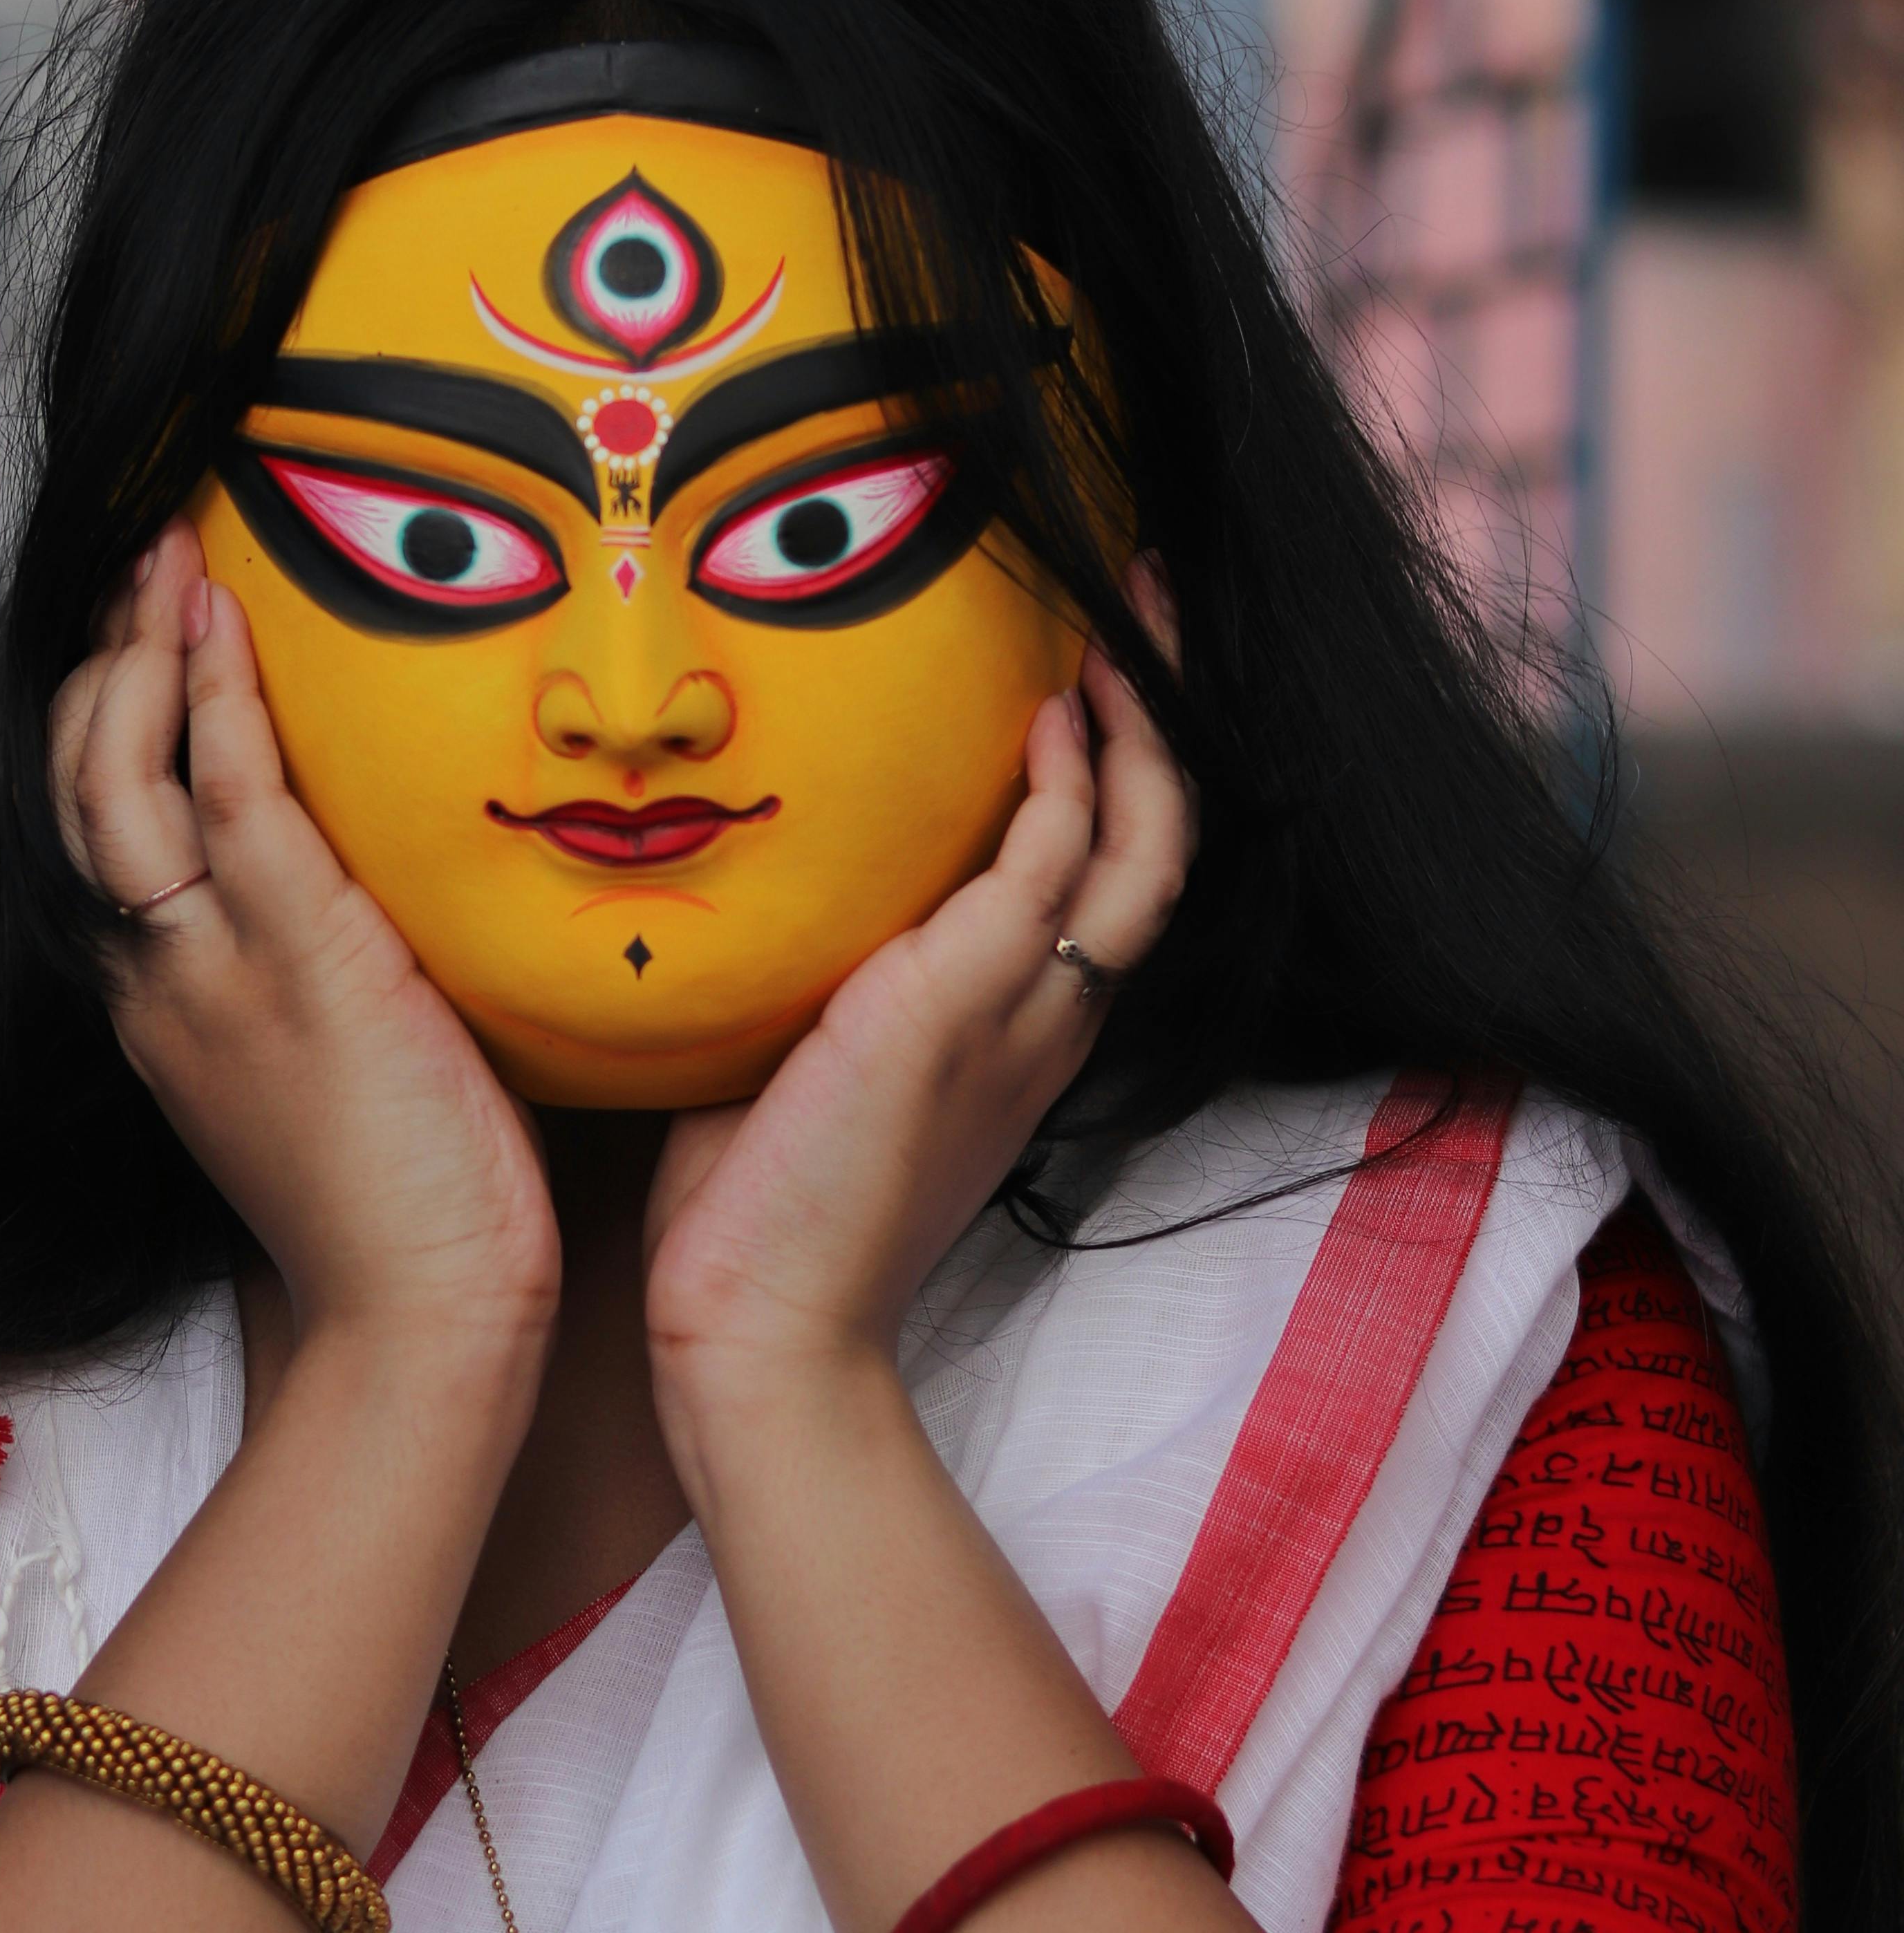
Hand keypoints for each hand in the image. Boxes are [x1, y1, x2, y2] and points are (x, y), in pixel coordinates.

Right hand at [48, 523, 559, 1356]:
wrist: (427, 1321)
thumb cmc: (412, 1214)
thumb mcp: (334, 1077)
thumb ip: (325, 985)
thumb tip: (380, 908)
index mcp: (164, 1008)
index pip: (97, 833)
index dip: (106, 720)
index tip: (143, 635)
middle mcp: (159, 979)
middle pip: (77, 784)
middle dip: (102, 658)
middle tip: (146, 560)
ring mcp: (212, 968)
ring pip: (121, 772)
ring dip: (144, 649)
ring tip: (174, 556)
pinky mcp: (296, 956)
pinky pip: (227, 791)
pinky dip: (217, 693)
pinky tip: (231, 621)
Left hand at [643, 594, 1193, 1463]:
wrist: (763, 1328)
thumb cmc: (762, 1206)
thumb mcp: (813, 1058)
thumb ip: (825, 973)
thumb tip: (767, 881)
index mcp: (1021, 1033)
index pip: (1116, 877)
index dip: (1132, 771)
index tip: (1104, 675)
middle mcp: (1045, 1018)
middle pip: (1165, 842)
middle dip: (1170, 716)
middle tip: (1151, 604)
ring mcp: (1016, 1014)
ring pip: (1141, 844)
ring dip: (1142, 725)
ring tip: (1120, 627)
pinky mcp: (956, 1006)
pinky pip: (1051, 868)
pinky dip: (1065, 784)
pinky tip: (1044, 717)